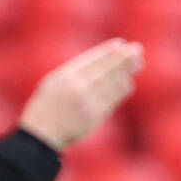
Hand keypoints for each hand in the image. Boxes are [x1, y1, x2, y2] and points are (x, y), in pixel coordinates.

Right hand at [18, 38, 144, 151]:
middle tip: (137, 50)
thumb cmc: (45, 108)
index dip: (107, 51)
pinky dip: (121, 90)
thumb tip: (97, 65)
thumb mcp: (52, 84)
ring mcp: (87, 102)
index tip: (120, 44)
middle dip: (122, 58)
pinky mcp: (94, 117)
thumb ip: (72, 74)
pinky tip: (128, 83)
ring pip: (111, 83)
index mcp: (65, 76)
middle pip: (105, 69)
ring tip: (138, 62)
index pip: (91, 60)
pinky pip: (111, 100)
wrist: (42, 136)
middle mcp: (77, 87)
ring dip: (126, 72)